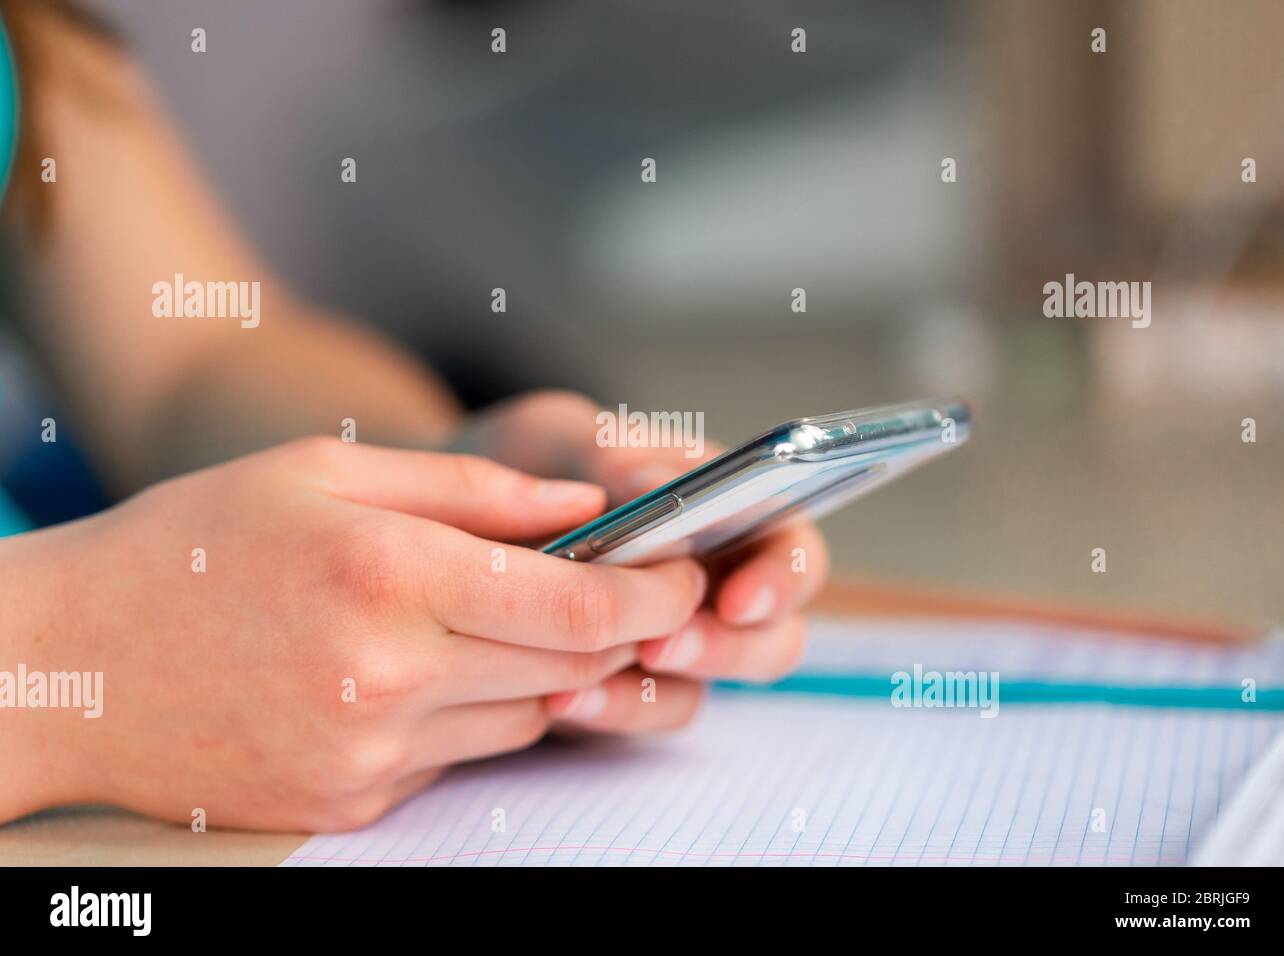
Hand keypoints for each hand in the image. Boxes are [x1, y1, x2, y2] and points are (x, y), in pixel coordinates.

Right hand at [0, 438, 708, 829]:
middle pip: (573, 665)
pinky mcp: (356, 801)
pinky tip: (437, 665)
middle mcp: (389, 677)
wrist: (75, 662)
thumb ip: (474, 487)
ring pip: (532, 714)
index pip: (581, 604)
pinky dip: (482, 708)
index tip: (686, 573)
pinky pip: (467, 754)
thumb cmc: (198, 544)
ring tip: (514, 616)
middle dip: (622, 626)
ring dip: (553, 667)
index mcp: (389, 574)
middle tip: (633, 587)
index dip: (657, 592)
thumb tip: (586, 506)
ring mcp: (372, 753)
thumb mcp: (327, 472)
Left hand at [447, 391, 829, 718]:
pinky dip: (607, 710)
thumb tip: (657, 486)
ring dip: (659, 689)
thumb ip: (611, 456)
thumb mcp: (559, 437)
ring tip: (597, 675)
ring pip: (709, 686)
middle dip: (727, 650)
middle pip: (771, 636)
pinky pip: (642, 713)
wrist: (450, 519)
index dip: (783, 578)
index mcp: (725, 509)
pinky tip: (558, 700)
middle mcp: (713, 580)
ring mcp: (672, 637)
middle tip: (665, 647)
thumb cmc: (524, 463)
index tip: (739, 599)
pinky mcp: (624, 682)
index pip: (790, 546)